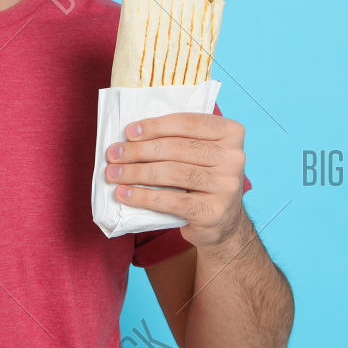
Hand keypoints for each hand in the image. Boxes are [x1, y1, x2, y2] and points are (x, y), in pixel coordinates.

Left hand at [104, 112, 246, 247]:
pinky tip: (124, 194)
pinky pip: (171, 200)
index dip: (155, 126)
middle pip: (177, 148)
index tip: (128, 132)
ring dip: (136, 173)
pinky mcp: (213, 211)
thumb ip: (177, 139)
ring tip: (113, 174)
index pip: (188, 123)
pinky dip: (143, 197)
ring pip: (172, 173)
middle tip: (113, 154)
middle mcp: (234, 157)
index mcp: (231, 133)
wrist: (223, 223)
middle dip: (139, 151)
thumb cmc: (202, 180)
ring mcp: (226, 186)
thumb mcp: (200, 154)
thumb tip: (131, 135)